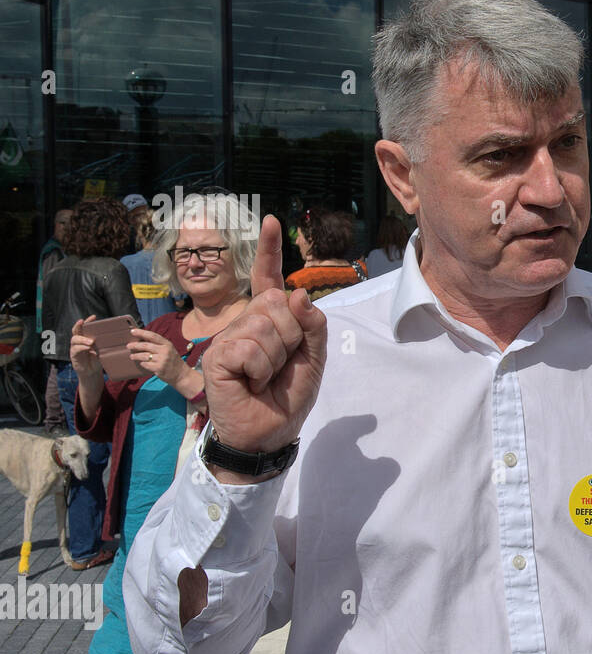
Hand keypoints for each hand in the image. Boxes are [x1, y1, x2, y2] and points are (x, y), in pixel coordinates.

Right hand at [68, 316, 100, 378]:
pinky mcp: (73, 355)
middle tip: (83, 322)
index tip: (93, 317)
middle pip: (76, 330)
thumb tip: (109, 338)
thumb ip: (102, 344)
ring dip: (82, 339)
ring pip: (74, 339)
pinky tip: (88, 348)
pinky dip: (82, 348)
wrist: (92, 372)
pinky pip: (75, 349)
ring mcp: (75, 348)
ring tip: (91, 341)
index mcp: (85, 338)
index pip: (85, 327)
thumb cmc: (97, 359)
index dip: (88, 322)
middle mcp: (79, 341)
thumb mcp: (101, 350)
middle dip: (78, 325)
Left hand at [127, 328, 186, 385]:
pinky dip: (142, 363)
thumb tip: (142, 340)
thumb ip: (158, 345)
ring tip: (132, 356)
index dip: (141, 333)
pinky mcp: (159, 368)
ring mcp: (162, 360)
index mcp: (167, 344)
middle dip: (135, 345)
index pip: (152, 336)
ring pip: (144, 356)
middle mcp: (165, 351)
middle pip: (146, 346)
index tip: (133, 331)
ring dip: (136, 356)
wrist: (181, 374)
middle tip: (128, 346)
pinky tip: (142, 363)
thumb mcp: (169, 349)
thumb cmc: (173, 361)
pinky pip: (146, 364)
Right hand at [200, 214, 327, 458]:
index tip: (272, 219)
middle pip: (278, 304)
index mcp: (269, 320)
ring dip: (276, 358)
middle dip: (293, 337)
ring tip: (265, 378)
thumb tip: (297, 292)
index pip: (268, 279)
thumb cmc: (287, 397)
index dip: (269, 250)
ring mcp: (228, 336)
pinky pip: (249, 348)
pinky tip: (250, 383)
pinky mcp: (216, 355)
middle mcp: (246, 322)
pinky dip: (260, 370)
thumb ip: (312, 326)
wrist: (268, 433)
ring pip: (266, 327)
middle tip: (281, 365)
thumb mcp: (312, 359)